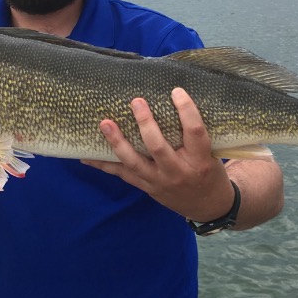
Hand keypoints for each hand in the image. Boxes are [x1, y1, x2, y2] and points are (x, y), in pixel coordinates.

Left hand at [82, 87, 235, 220]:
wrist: (207, 206)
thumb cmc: (209, 171)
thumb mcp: (212, 154)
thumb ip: (194, 135)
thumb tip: (175, 98)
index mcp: (200, 160)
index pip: (194, 132)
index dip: (186, 110)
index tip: (176, 91)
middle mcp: (178, 172)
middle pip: (158, 147)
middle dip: (145, 123)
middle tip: (136, 102)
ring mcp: (159, 181)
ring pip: (134, 162)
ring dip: (118, 142)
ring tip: (105, 123)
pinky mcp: (146, 187)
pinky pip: (122, 174)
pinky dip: (103, 164)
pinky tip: (86, 156)